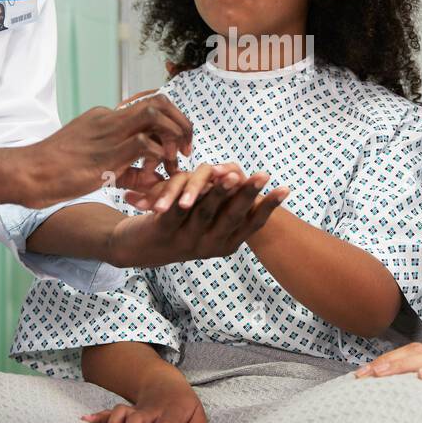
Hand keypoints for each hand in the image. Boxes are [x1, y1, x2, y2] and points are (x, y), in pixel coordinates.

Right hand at [7, 94, 193, 207]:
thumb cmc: (55, 173)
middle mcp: (109, 118)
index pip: (149, 106)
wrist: (27, 173)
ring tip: (174, 161)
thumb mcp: (97, 168)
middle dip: (181, 123)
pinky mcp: (106, 152)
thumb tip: (154, 179)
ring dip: (173, 137)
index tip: (178, 146)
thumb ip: (128, 170)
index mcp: (105, 117)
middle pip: (159, 101)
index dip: (171, 121)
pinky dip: (157, 160)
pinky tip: (152, 178)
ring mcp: (107, 132)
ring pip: (155, 115)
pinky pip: (145, 145)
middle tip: (187, 150)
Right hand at [82, 371, 206, 422]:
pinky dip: (98, 415)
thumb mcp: (198, 417)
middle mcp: (150, 411)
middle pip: (137, 420)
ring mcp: (136, 409)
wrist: (168, 383)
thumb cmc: (184, 405)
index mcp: (170, 412)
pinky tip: (85, 419)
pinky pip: (110, 411)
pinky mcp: (127, 410)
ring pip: (121, 413)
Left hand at [107, 167, 288, 267]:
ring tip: (235, 174)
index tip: (286, 188)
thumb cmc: (180, 231)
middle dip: (249, 194)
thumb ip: (231, 212)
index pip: (251, 225)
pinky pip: (178, 209)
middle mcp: (208, 247)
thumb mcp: (208, 225)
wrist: (135, 248)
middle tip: (264, 175)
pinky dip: (188, 193)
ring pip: (206, 212)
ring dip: (221, 192)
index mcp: (224, 245)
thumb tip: (264, 191)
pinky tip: (195, 181)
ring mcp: (185, 242)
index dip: (269, 207)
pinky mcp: (162, 231)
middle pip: (232, 218)